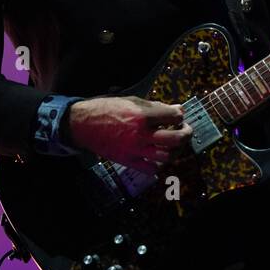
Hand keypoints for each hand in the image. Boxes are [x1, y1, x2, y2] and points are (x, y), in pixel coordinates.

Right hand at [66, 96, 191, 174]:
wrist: (83, 124)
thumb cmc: (106, 108)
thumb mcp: (131, 100)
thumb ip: (155, 106)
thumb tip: (177, 108)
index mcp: (142, 115)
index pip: (174, 116)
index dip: (179, 114)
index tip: (178, 114)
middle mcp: (141, 134)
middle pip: (176, 139)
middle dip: (186, 134)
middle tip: (186, 130)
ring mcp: (135, 150)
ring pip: (166, 156)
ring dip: (175, 150)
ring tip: (174, 144)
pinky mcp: (128, 161)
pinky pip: (151, 169)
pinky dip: (158, 164)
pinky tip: (159, 157)